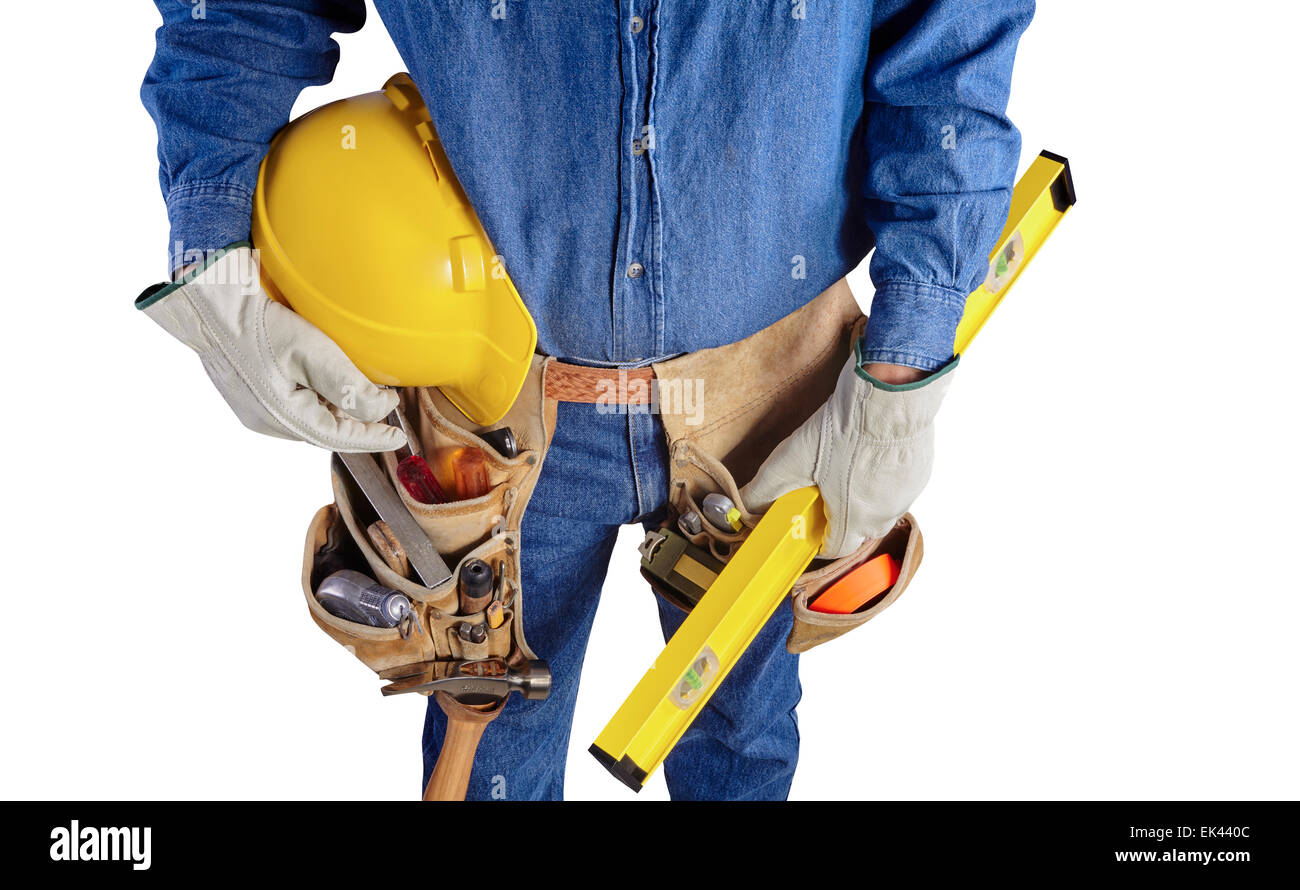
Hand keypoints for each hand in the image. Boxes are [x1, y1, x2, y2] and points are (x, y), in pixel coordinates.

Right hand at [136, 244, 406, 451]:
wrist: (211, 303)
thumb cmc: (261, 324)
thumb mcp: (315, 352)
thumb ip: (350, 388)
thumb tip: (382, 409)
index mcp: (284, 416)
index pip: (339, 438)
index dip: (372, 438)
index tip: (397, 436)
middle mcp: (267, 420)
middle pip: (324, 430)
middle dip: (356, 424)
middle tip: (385, 408)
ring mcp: (255, 409)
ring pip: (309, 418)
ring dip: (337, 411)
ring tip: (363, 395)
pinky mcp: (249, 395)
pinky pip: (293, 406)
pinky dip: (317, 400)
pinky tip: (327, 383)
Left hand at [740, 345, 957, 558]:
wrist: (890, 394)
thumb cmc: (846, 428)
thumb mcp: (792, 460)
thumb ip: (764, 490)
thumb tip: (743, 507)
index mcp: (854, 519)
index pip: (835, 548)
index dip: (817, 537)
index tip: (807, 519)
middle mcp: (885, 514)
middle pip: (858, 530)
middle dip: (838, 516)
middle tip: (822, 488)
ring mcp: (906, 494)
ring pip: (880, 508)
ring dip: (862, 497)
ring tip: (844, 467)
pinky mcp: (920, 472)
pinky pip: (898, 488)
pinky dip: (883, 479)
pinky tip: (868, 455)